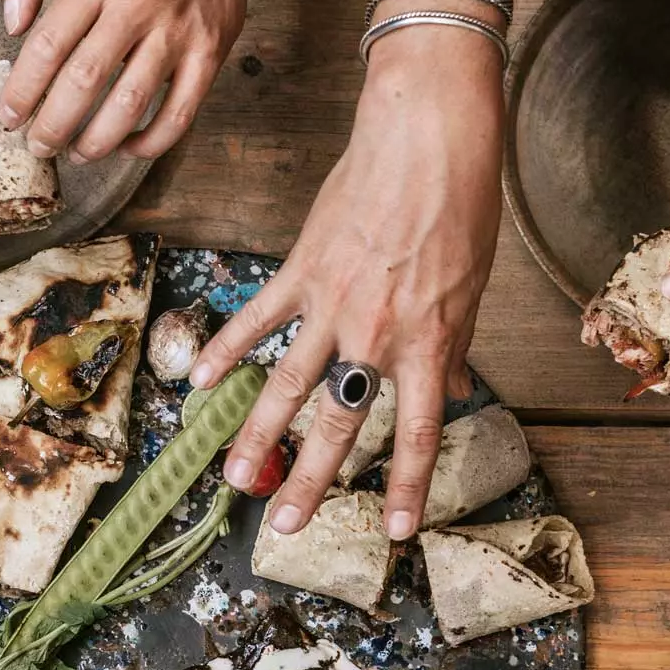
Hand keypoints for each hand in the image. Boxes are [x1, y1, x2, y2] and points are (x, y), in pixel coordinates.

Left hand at [0, 0, 266, 163]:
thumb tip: (12, 24)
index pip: (49, 45)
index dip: (24, 90)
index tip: (10, 117)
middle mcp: (137, 5)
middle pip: (86, 81)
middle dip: (54, 125)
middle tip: (38, 146)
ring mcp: (176, 33)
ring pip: (131, 104)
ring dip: (98, 141)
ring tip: (77, 154)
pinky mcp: (208, 54)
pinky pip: (179, 113)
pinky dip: (151, 142)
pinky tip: (127, 147)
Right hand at [189, 28, 504, 539]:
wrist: (427, 138)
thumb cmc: (459, 208)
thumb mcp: (472, 289)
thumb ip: (455, 347)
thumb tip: (454, 391)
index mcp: (427, 343)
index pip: (417, 431)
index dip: (405, 485)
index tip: (394, 531)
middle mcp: (377, 335)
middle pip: (338, 423)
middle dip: (310, 480)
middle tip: (284, 526)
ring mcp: (334, 304)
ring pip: (287, 383)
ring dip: (256, 434)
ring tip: (232, 475)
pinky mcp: (302, 269)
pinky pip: (258, 318)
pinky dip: (226, 348)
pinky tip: (198, 380)